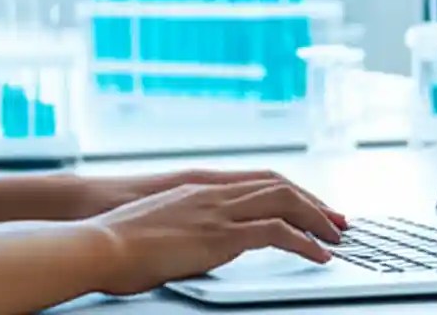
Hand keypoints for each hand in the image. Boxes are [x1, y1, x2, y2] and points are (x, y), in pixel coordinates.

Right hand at [77, 169, 347, 229]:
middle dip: (313, 201)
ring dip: (316, 218)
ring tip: (337, 236)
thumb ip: (181, 227)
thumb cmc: (116, 240)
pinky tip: (318, 254)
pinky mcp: (220, 235)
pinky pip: (276, 233)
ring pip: (284, 202)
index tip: (311, 205)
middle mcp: (214, 192)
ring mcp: (218, 211)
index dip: (290, 191)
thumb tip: (191, 244)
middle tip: (338, 219)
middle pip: (279, 186)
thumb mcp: (157, 225)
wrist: (98, 240)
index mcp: (200, 188)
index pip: (258, 180)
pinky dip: (304, 241)